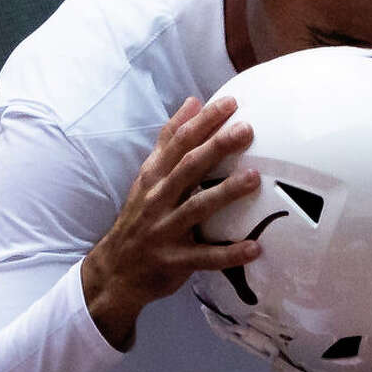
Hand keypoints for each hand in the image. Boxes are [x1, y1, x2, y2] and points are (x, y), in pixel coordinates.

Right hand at [80, 95, 261, 350]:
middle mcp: (157, 199)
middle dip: (217, 147)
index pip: (177, 141)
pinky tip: (255, 248)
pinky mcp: (175, 261)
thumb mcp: (148, 177)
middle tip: (246, 130)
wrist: (115, 269)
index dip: (202, 121)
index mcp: (153, 177)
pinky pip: (206, 258)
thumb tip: (193, 102)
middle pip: (188, 168)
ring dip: (226, 192)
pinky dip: (230, 254)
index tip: (230, 103)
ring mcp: (165, 230)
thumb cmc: (141, 218)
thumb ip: (170, 143)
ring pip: (197, 208)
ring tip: (254, 177)